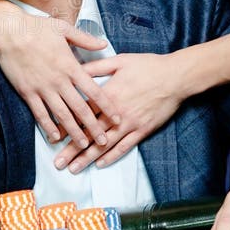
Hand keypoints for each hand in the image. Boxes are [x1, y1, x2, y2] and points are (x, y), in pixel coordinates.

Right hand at [0, 15, 120, 148]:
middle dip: (93, 127)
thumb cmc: (36, 28)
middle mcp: (59, 80)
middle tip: (103, 141)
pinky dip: (48, 126)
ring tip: (83, 145)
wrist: (9, 32)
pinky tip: (55, 137)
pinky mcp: (27, 92)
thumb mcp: (64, 28)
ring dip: (73, 132)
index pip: (94, 91)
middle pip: (80, 108)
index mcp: (71, 66)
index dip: (107, 106)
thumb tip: (103, 44)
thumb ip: (85, 39)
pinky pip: (39, 113)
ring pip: (62, 115)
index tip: (116, 118)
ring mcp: (43, 88)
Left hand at [52, 53, 184, 171]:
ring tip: (74, 169)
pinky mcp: (142, 130)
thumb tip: (76, 68)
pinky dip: (112, 156)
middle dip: (72, 149)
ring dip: (88, 158)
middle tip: (58, 163)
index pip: (81, 114)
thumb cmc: (147, 66)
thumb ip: (96, 67)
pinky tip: (100, 164)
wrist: (175, 77)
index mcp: (107, 95)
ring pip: (104, 144)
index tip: (54, 137)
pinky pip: (124, 146)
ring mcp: (130, 124)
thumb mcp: (119, 61)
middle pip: (90, 134)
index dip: (67, 126)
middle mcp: (116, 113)